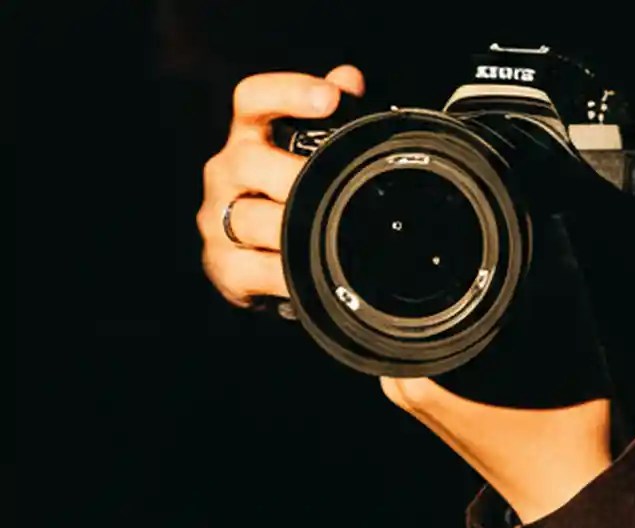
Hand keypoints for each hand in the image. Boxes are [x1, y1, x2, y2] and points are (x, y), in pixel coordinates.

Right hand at [195, 65, 364, 306]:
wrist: (267, 265)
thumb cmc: (296, 199)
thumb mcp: (317, 159)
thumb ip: (336, 119)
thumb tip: (350, 78)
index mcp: (250, 138)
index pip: (253, 99)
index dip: (288, 92)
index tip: (329, 97)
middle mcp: (226, 172)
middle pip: (249, 162)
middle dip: (295, 176)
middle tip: (336, 188)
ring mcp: (217, 219)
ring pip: (249, 219)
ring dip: (292, 228)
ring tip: (328, 235)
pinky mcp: (222, 266)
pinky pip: (252, 270)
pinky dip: (284, 274)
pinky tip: (309, 273)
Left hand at [197, 66, 611, 522]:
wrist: (575, 486)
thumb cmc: (567, 424)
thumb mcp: (568, 327)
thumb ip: (551, 263)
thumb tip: (538, 214)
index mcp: (418, 364)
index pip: (391, 277)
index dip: (418, 238)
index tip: (440, 213)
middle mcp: (401, 378)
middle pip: (398, 292)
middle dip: (434, 260)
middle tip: (471, 235)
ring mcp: (413, 390)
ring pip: (414, 314)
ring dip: (443, 290)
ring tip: (482, 270)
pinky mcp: (434, 396)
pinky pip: (432, 337)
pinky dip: (456, 316)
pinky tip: (491, 309)